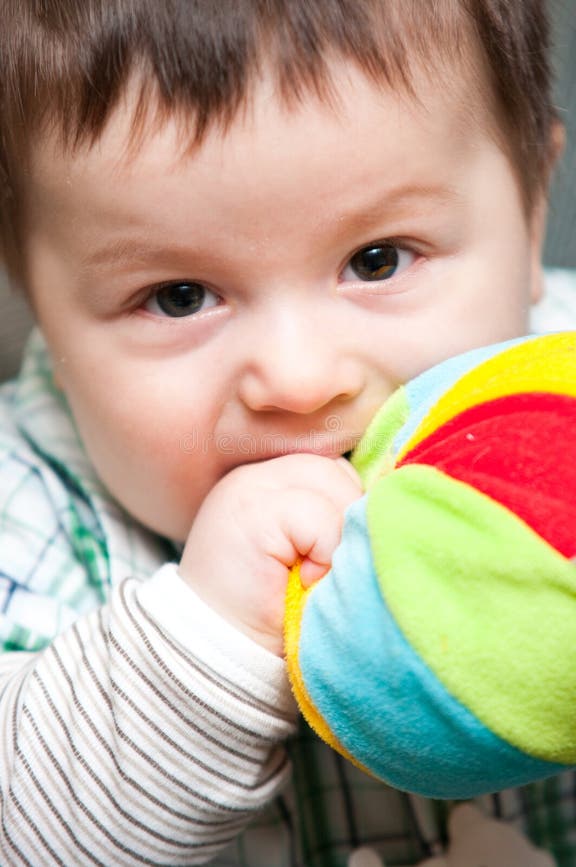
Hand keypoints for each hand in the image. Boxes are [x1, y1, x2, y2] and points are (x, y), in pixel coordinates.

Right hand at [179, 454, 361, 655]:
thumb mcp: (305, 553)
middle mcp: (256, 478)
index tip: (344, 546)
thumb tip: (381, 506)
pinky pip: (319, 516)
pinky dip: (326, 550)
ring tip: (321, 572)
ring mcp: (250, 489)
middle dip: (351, 513)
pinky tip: (308, 580)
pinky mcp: (252, 512)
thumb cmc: (271, 612)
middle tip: (337, 564)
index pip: (329, 469)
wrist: (219, 653)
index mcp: (267, 483)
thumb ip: (328, 519)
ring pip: (330, 481)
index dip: (348, 503)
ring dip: (339, 531)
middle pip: (333, 469)